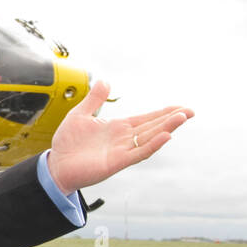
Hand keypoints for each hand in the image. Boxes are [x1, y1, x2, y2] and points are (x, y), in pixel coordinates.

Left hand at [45, 81, 192, 194]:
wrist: (56, 165)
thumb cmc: (67, 143)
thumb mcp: (79, 114)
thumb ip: (94, 99)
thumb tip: (105, 81)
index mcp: (118, 128)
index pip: (146, 118)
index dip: (163, 112)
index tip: (180, 107)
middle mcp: (124, 139)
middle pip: (153, 127)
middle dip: (171, 118)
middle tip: (190, 111)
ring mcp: (122, 151)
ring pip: (150, 138)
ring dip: (166, 128)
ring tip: (182, 118)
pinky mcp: (116, 162)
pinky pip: (138, 153)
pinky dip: (152, 145)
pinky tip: (165, 137)